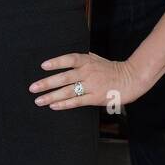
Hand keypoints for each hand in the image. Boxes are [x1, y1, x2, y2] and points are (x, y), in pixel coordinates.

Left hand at [29, 51, 145, 111]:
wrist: (131, 79)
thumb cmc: (113, 69)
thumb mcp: (98, 59)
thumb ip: (84, 58)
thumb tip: (71, 58)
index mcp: (88, 61)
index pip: (70, 59)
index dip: (56, 62)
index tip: (43, 66)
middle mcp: (88, 72)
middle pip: (64, 77)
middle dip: (46, 83)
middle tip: (32, 88)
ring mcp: (92, 86)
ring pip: (68, 91)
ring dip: (51, 96)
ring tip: (38, 100)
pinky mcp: (95, 98)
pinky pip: (77, 102)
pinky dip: (64, 104)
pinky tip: (53, 106)